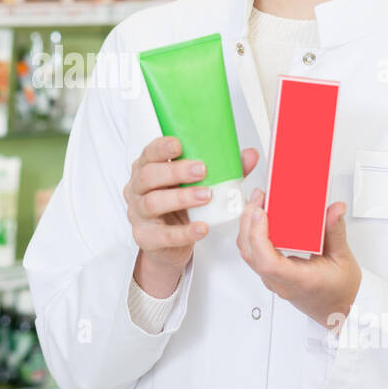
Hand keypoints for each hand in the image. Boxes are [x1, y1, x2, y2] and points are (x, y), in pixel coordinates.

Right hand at [126, 135, 258, 296]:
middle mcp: (138, 189)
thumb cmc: (179, 207)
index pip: (149, 153)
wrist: (168, 244)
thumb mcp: (196, 184)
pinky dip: (184, 231)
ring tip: (205, 196)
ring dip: (180, 198)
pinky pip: (164, 235)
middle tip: (201, 170)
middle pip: (148, 176)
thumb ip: (223, 169)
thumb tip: (249, 155)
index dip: (162, 148)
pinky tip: (202, 227)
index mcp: (147, 169)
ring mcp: (139, 214)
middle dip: (175, 171)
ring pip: (153, 202)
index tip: (179, 144)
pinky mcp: (147, 237)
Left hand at [236, 187, 361, 330]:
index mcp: (298, 280)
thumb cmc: (340, 291)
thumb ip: (336, 231)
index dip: (259, 236)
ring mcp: (273, 280)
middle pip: (251, 254)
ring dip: (248, 227)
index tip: (262, 214)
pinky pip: (254, 255)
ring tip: (257, 205)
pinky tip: (259, 221)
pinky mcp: (271, 276)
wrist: (339, 310)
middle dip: (249, 221)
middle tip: (259, 199)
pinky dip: (252, 235)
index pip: (268, 262)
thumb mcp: (343, 259)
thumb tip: (334, 210)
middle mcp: (280, 282)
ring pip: (249, 254)